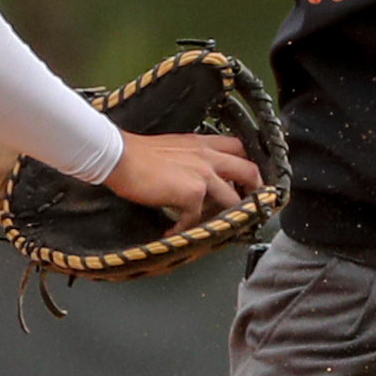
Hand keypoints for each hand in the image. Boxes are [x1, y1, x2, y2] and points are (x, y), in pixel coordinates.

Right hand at [105, 132, 262, 229]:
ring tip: (217, 227)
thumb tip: (192, 174)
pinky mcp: (193, 193)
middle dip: (256, 189)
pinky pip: (198, 217)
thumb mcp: (172, 146)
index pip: (239, 147)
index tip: (249, 178)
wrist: (119, 156)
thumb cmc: (136, 153)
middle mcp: (208, 157)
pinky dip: (185, 228)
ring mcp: (203, 175)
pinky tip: (173, 231)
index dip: (248, 163)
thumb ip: (189, 156)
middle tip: (252, 204)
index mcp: (203, 144)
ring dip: (226, 216)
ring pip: (232, 199)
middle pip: (249, 171)